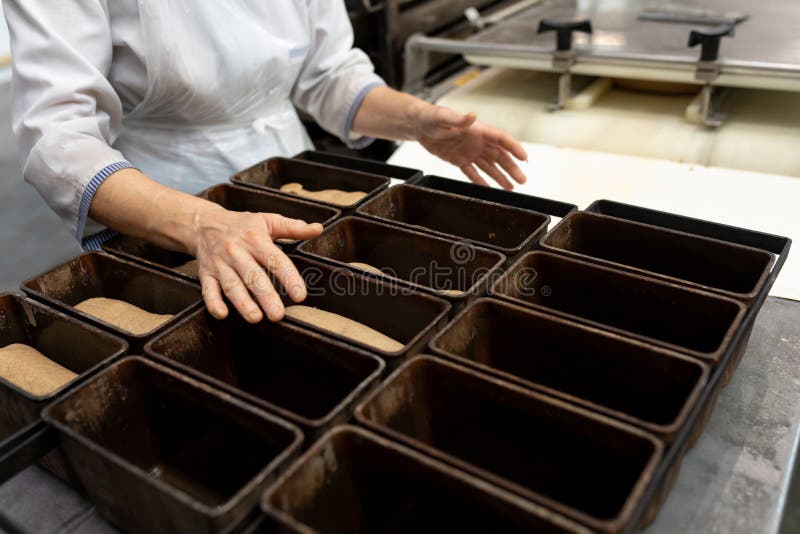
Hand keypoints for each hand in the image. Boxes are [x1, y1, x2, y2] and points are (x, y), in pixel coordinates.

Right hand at [189, 204, 322, 322]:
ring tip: (255, 318)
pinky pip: (208, 289)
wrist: (204, 224)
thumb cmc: (242, 225)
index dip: (288, 278)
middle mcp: (237, 252)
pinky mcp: (205, 273)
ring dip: (242, 303)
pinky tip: (222, 314)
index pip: (275, 260)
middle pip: (253, 276)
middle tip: (278, 315)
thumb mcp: (268, 220)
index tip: (300, 295)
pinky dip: (213, 302)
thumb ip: (294, 228)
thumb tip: (318, 229)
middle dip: (266, 297)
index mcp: (256, 239)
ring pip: (232, 285)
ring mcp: (220, 264)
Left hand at [415, 105, 527, 189]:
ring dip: (500, 177)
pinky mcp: (459, 160)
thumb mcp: (443, 116)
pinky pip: (473, 173)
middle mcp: (477, 142)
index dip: (513, 147)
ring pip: (489, 166)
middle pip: (499, 156)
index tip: (524, 157)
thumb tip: (472, 116)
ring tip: (512, 188)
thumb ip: (458, 118)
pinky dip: (481, 181)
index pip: (500, 138)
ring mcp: (469, 152)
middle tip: (522, 179)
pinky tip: (490, 189)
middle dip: (511, 168)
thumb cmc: (431, 116)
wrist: (418, 125)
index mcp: (477, 130)